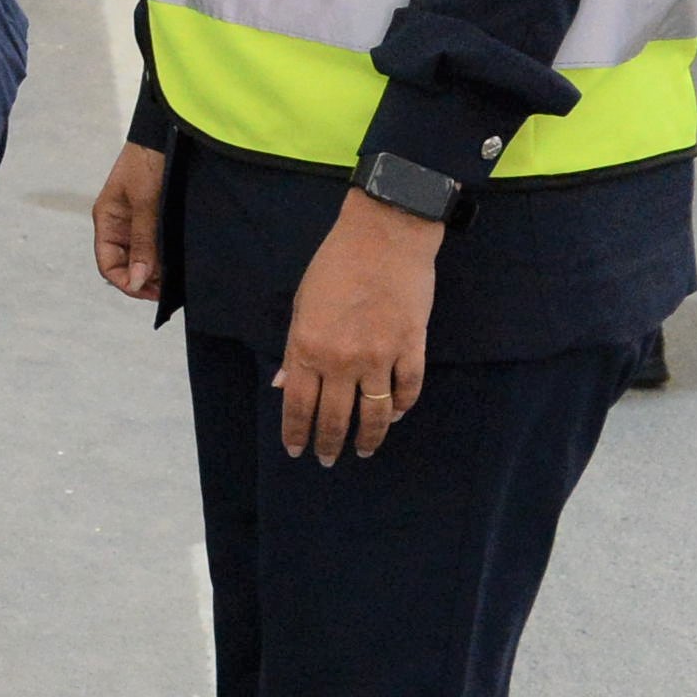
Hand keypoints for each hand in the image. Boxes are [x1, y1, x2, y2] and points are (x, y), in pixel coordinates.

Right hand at [92, 139, 165, 300]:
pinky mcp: (156, 217)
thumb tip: (137, 279)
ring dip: (157, 270)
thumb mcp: (145, 202)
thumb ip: (142, 241)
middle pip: (125, 265)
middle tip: (170, 289)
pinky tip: (180, 262)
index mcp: (107, 220)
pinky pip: (156, 245)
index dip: (127, 282)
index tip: (152, 292)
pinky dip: (166, 258)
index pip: (108, 264)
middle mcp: (120, 224)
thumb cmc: (149, 161)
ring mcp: (138, 221)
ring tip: (177, 278)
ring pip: (142, 257)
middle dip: (144, 280)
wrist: (168, 133)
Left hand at [278, 190, 442, 463]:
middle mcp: (342, 359)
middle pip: (335, 417)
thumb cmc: (335, 265)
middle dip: (329, 444)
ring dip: (369, 438)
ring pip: (375, 414)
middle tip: (328, 459)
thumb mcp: (302, 304)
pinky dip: (402, 408)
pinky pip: (408, 391)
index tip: (296, 451)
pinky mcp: (412, 348)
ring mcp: (381, 357)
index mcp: (308, 347)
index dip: (297, 432)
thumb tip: (284, 385)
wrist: (384, 237)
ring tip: (364, 451)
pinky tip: (395, 416)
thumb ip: (295, 350)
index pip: (299, 405)